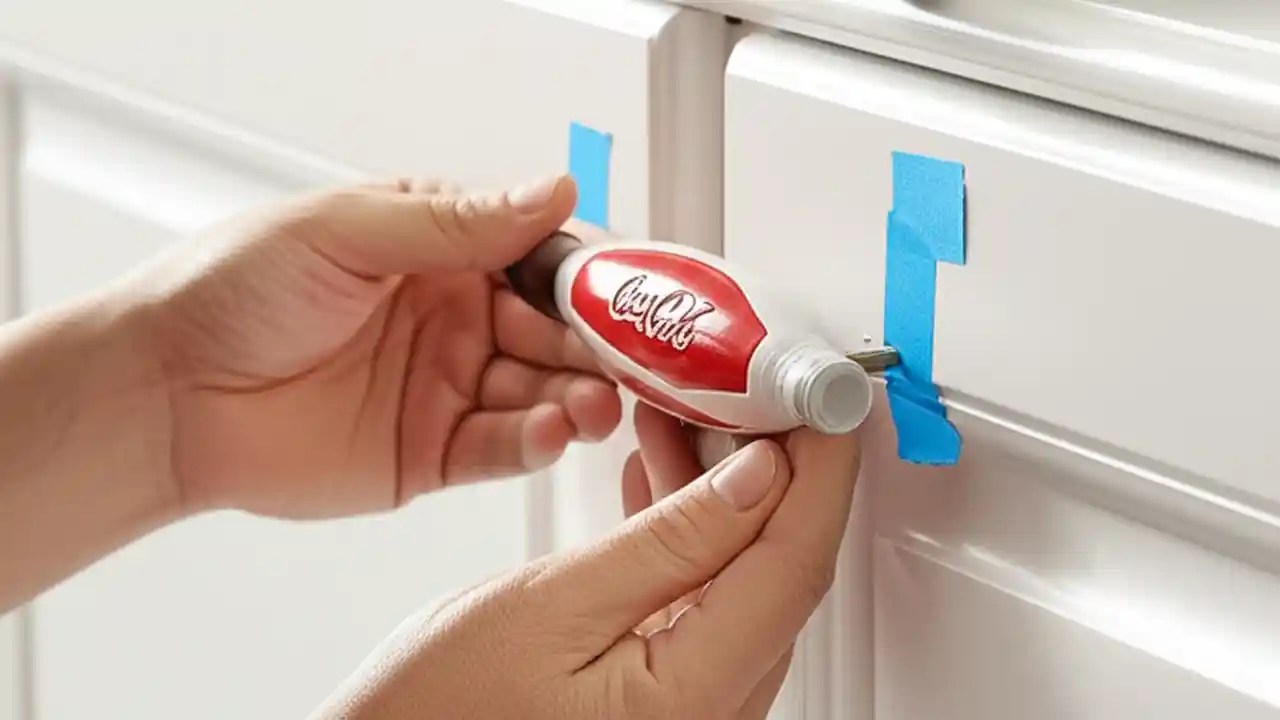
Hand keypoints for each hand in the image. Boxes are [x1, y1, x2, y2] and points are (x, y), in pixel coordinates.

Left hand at [141, 175, 621, 517]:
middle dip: (599, 348)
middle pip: (557, 332)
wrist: (165, 390)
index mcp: (443, 250)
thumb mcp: (348, 230)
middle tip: (634, 361)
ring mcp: (449, 387)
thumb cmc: (235, 290)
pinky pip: (501, 449)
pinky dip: (534, 442)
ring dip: (579, 398)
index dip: (591, 278)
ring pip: (541, 393)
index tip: (633, 294)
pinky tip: (550, 431)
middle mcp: (458, 318)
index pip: (542, 258)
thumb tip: (552, 189)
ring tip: (595, 404)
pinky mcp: (432, 454)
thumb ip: (456, 222)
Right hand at [310, 407, 861, 718]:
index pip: (792, 564)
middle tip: (758, 390)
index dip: (820, 473)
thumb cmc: (437, 712)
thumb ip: (666, 544)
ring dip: (729, 493)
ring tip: (693, 414)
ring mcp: (690, 710)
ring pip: (743, 580)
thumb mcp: (550, 606)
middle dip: (778, 469)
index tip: (826, 401)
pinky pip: (704, 602)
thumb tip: (755, 476)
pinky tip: (665, 481)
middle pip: (779, 570)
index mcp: (693, 701)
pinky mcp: (662, 697)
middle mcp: (712, 716)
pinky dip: (692, 534)